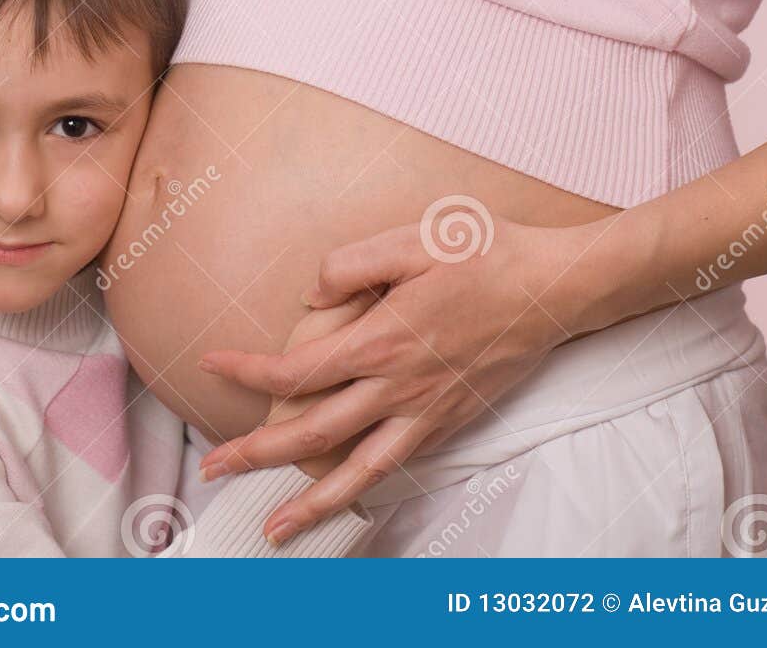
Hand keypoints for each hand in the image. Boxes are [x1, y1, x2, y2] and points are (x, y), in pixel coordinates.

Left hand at [197, 213, 611, 537]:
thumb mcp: (414, 237)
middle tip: (213, 469)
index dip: (248, 372)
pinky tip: (346, 496)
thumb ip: (353, 263)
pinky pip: (398, 465)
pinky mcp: (451, 421)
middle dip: (257, 455)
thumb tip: (312, 296)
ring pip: (358, 472)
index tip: (214, 365)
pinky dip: (364, 490)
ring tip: (275, 529)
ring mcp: (427, 412)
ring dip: (309, 502)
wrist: (553, 289)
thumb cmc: (486, 254)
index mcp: (383, 340)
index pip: (298, 372)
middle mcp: (400, 387)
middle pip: (313, 435)